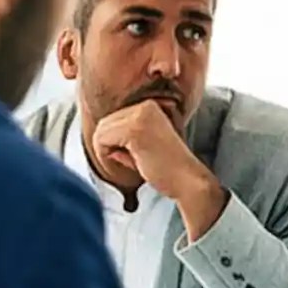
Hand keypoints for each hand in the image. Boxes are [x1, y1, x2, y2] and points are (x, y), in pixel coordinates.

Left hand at [92, 101, 225, 237]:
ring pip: (100, 131)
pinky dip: (105, 155)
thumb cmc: (169, 169)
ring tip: (122, 165)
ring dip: (105, 151)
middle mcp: (145, 106)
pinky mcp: (133, 130)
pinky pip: (101, 140)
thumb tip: (102, 142)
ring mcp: (140, 116)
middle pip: (104, 123)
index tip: (124, 156)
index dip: (114, 140)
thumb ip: (126, 142)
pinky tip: (122, 164)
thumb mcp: (145, 148)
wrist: (187, 180)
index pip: (114, 118)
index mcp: (150, 107)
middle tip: (121, 163)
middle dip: (106, 145)